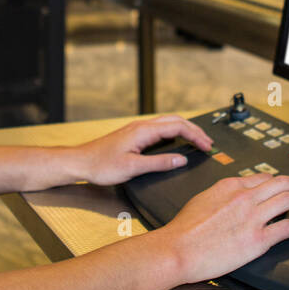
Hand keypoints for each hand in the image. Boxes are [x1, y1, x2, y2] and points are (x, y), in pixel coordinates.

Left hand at [75, 114, 214, 186]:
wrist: (81, 162)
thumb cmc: (101, 165)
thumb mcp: (132, 168)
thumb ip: (159, 163)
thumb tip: (181, 160)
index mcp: (143, 131)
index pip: (178, 127)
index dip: (196, 136)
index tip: (207, 146)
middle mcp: (142, 126)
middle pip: (175, 121)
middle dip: (194, 130)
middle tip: (208, 143)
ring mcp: (137, 129)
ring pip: (168, 123)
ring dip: (185, 130)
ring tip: (197, 141)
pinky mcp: (134, 135)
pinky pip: (160, 129)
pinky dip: (174, 133)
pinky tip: (177, 142)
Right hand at [161, 174, 288, 284]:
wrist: (178, 249)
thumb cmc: (184, 229)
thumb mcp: (203, 198)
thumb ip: (223, 194)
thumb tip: (234, 194)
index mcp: (231, 186)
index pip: (262, 178)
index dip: (279, 180)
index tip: (285, 182)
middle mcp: (245, 198)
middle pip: (281, 184)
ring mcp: (253, 218)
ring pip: (288, 200)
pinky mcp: (258, 239)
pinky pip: (287, 227)